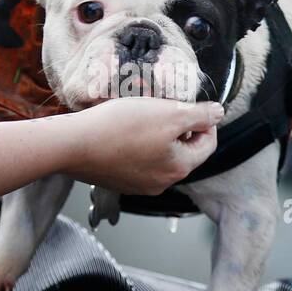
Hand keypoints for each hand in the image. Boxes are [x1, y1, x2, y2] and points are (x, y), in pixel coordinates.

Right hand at [62, 97, 221, 193]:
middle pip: (183, 151)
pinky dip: (137, 145)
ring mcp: (138, 185)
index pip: (208, 144)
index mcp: (179, 168)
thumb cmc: (120, 127)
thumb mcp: (169, 113)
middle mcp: (161, 183)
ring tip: (142, 116)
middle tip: (163, 107)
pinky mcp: (119, 181)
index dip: (205, 121)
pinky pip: (138, 161)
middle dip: (178, 127)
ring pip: (160, 155)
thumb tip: (218, 114)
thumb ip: (200, 115)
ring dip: (157, 135)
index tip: (193, 105)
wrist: (73, 145)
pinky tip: (124, 130)